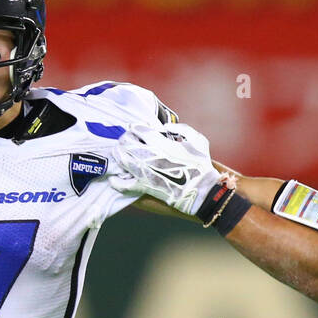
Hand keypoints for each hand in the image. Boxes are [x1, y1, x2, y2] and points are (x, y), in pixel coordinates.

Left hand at [108, 123, 225, 214]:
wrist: (203, 191)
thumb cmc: (202, 165)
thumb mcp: (198, 140)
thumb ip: (181, 128)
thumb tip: (165, 126)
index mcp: (160, 142)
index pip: (138, 129)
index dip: (136, 128)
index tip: (136, 129)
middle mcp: (148, 155)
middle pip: (126, 141)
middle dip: (125, 139)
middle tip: (127, 141)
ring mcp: (144, 172)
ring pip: (121, 158)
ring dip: (119, 155)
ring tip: (121, 155)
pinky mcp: (143, 187)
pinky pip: (123, 184)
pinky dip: (116, 182)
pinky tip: (114, 179)